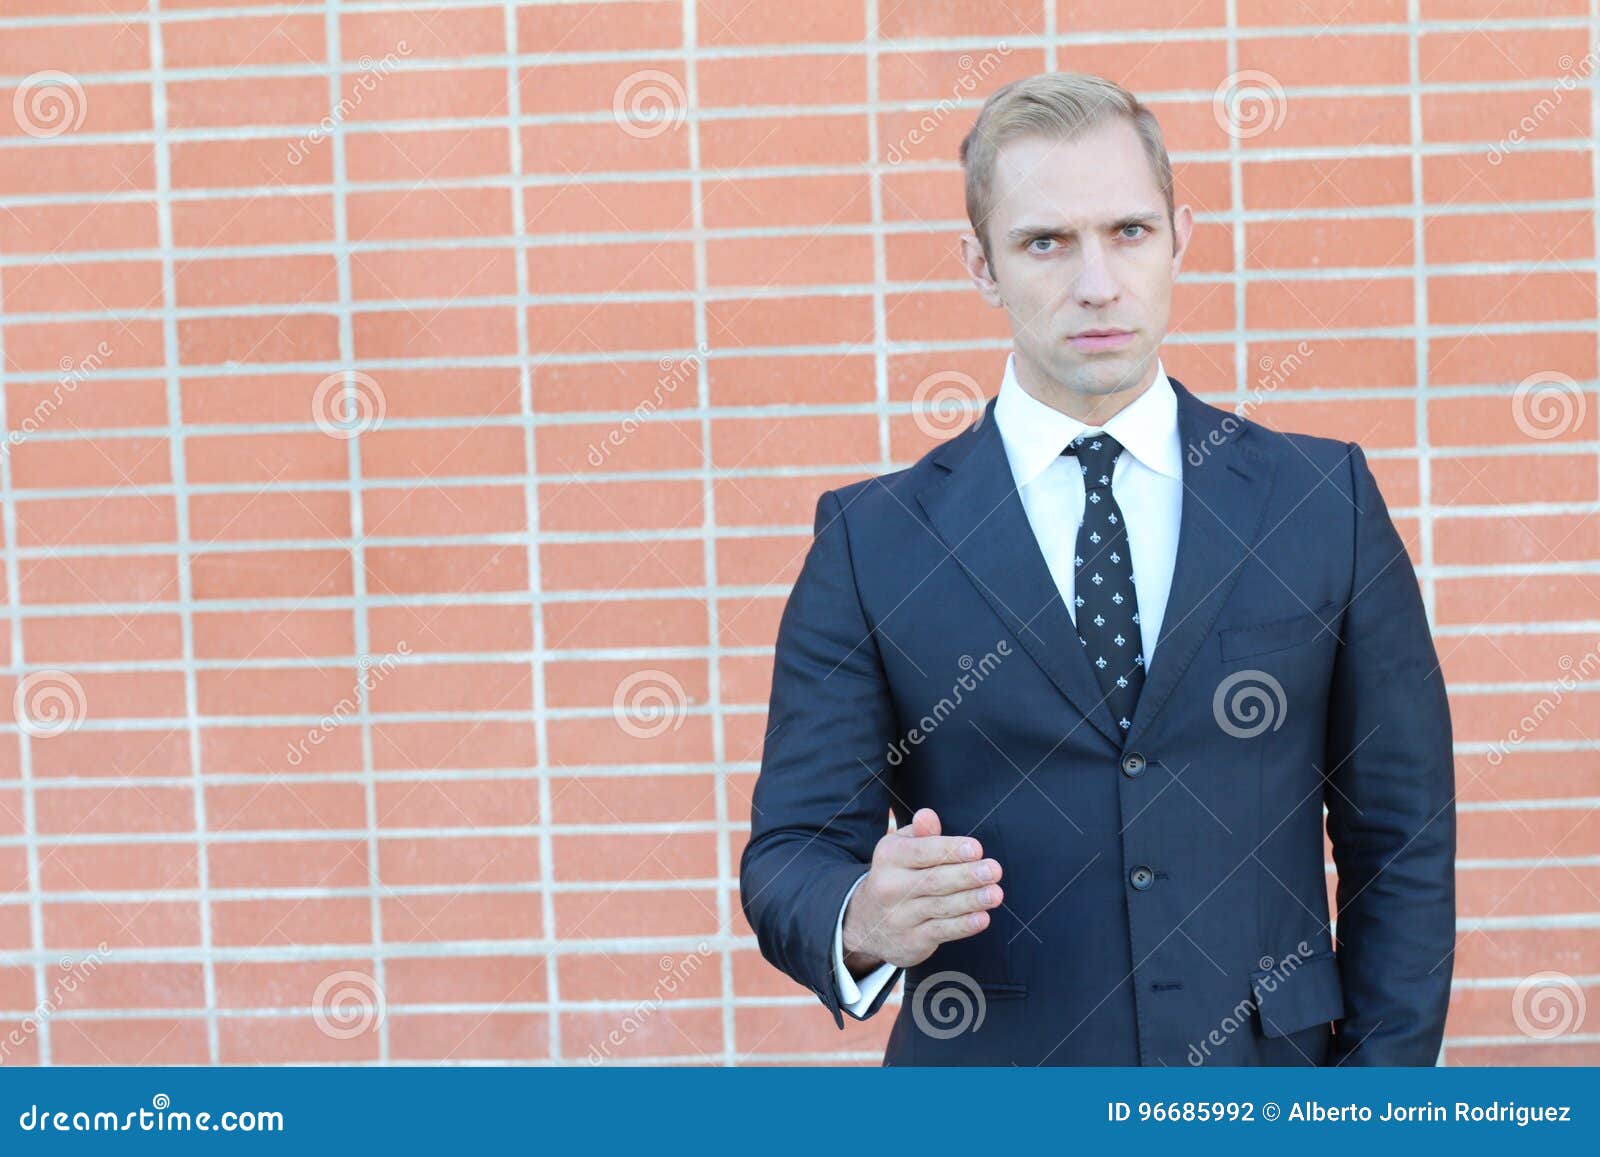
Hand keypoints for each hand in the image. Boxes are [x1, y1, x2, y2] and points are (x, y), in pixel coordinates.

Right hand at [840, 806, 1003, 974]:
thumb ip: (921, 834)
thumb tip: (928, 815)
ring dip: (971, 900)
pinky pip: (941, 932)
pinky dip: (963, 926)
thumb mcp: (901, 849)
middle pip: (933, 880)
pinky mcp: (911, 941)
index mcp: (889, 857)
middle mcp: (890, 887)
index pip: (921, 851)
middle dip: (966, 875)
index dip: (949, 850)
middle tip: (994, 870)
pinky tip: (982, 918)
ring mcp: (900, 917)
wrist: (867, 922)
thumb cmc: (896, 876)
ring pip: (940, 907)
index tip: (976, 849)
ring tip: (995, 894)